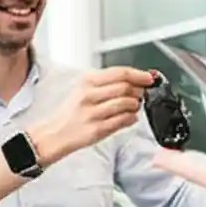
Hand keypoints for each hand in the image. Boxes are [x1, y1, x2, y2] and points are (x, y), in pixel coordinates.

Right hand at [29, 66, 153, 162]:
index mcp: (87, 81)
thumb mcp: (85, 89)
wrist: (57, 133)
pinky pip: (123, 120)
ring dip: (136, 105)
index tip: (148, 78)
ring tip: (134, 106)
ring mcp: (93, 113)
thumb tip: (135, 78)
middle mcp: (89, 96)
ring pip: (127, 104)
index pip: (120, 73)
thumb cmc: (73, 112)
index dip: (139, 75)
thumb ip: (108, 83)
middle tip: (141, 94)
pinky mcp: (98, 129)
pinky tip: (130, 117)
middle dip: (139, 91)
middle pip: (126, 87)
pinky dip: (132, 118)